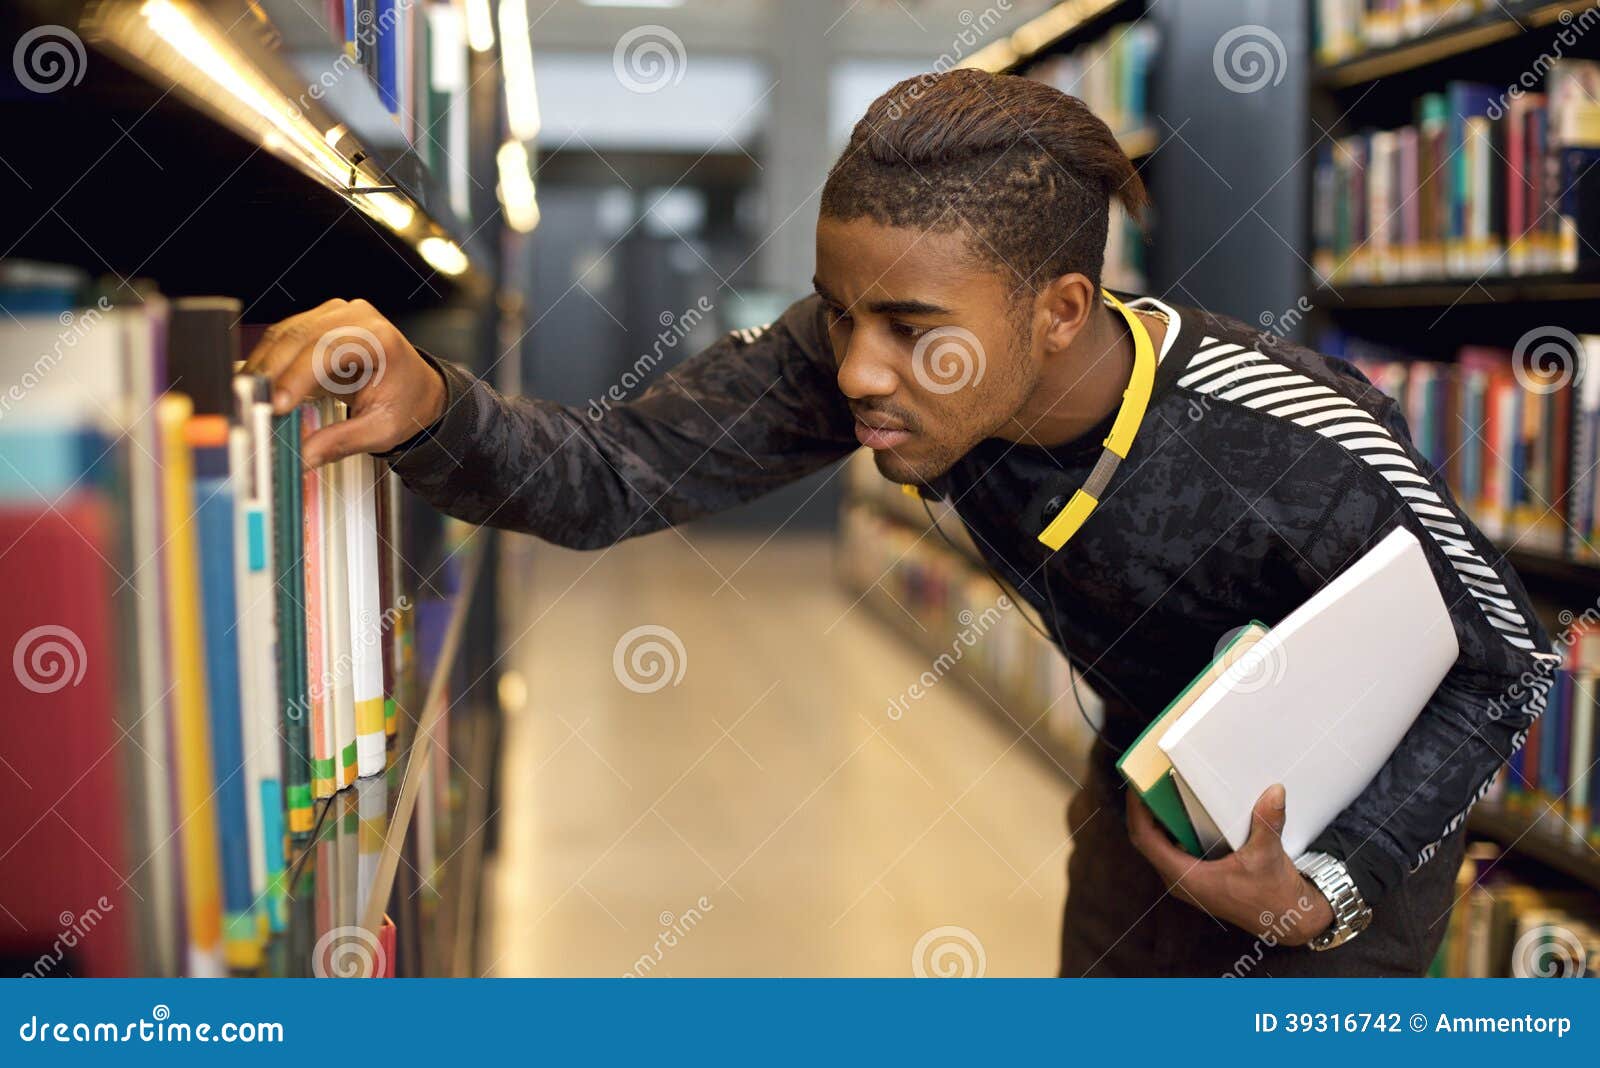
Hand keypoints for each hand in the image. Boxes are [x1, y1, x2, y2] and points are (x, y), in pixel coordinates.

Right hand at [241, 298, 446, 466]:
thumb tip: (304, 456)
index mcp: (378, 339)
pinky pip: (283, 337)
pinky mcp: (318, 322)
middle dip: (271, 372)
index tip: (276, 405)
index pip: (328, 350)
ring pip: (285, 334)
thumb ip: (342, 441)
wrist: (417, 387)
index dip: (297, 377)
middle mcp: (356, 317)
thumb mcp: (382, 430)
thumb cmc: (406, 402)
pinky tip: (257, 384)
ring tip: (247, 397)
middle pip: (300, 337)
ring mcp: (335, 314)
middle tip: (250, 404)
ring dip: (262, 365)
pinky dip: (267, 360)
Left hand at [1126, 783, 1333, 944]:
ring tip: (1161, 788)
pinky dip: (1174, 828)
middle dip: (1145, 808)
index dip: (1136, 810)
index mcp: (1187, 878)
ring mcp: (1187, 881)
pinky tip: (1185, 810)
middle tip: (1148, 778)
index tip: (1136, 785)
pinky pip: (1173, 849)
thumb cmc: (1272, 896)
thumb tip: (1273, 792)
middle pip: (1147, 839)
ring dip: (1158, 818)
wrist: (1286, 920)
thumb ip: (1268, 822)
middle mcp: (1180, 881)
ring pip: (1159, 845)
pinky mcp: (1196, 878)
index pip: (1145, 840)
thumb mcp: (1268, 855)